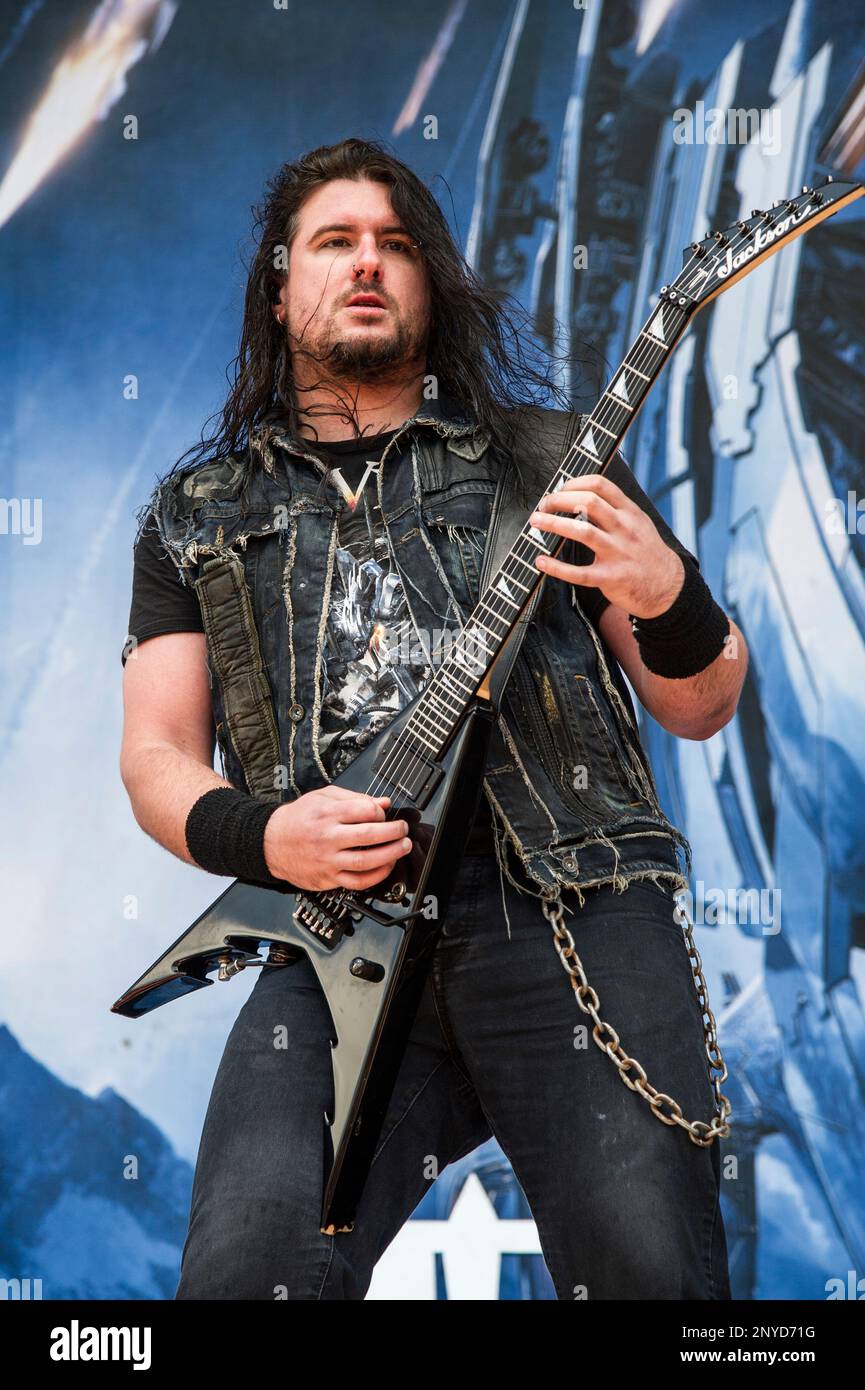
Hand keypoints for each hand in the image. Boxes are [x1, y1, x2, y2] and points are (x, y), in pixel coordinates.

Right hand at [263, 786, 412, 890]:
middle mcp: (327, 837)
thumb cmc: (297, 819)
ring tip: (402, 847)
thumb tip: (383, 802)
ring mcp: (327, 860)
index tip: (385, 814)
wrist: (270, 843)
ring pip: (366, 860)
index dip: (381, 812)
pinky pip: (357, 881)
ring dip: (390, 854)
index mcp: (327, 813)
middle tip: (403, 830)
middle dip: (393, 832)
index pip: (364, 811)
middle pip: (369, 835)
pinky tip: (386, 867)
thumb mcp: (322, 797)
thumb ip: (354, 797)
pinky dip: (376, 876)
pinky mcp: (327, 878)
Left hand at [528, 473, 684, 618]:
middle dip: (559, 500)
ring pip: (582, 532)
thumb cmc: (646, 553)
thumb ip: (615, 509)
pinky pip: (578, 572)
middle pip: (589, 502)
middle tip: (542, 506)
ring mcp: (618, 553)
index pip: (600, 485)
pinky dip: (556, 566)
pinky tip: (541, 561)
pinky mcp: (611, 578)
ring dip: (554, 524)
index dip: (573, 482)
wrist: (668, 587)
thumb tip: (579, 496)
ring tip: (536, 522)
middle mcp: (624, 529)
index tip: (558, 489)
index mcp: (630, 512)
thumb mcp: (638, 523)